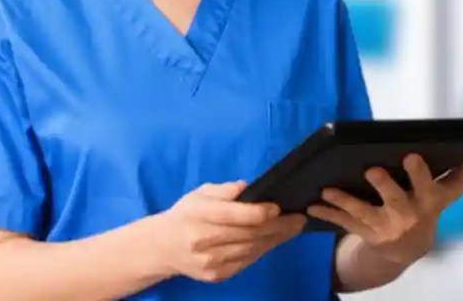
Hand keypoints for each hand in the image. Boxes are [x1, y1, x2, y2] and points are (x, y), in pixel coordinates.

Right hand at [154, 180, 306, 282]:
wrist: (163, 247)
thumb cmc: (186, 215)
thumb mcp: (200, 194)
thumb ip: (224, 190)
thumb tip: (248, 188)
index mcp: (199, 215)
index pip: (235, 215)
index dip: (260, 212)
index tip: (278, 207)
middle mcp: (204, 240)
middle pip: (249, 233)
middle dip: (278, 226)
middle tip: (298, 218)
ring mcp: (211, 261)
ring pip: (252, 249)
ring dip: (276, 239)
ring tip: (293, 228)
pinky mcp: (217, 274)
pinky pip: (247, 261)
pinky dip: (263, 250)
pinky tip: (273, 240)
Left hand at [308, 152, 462, 265]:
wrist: (409, 246)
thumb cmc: (424, 206)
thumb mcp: (444, 194)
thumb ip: (460, 174)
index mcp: (428, 200)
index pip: (430, 186)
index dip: (421, 173)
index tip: (411, 156)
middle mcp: (409, 215)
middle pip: (397, 199)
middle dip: (385, 186)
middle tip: (371, 170)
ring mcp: (387, 227)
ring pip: (364, 212)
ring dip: (345, 200)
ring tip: (327, 188)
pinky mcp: (367, 233)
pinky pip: (344, 222)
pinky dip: (328, 213)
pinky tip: (311, 204)